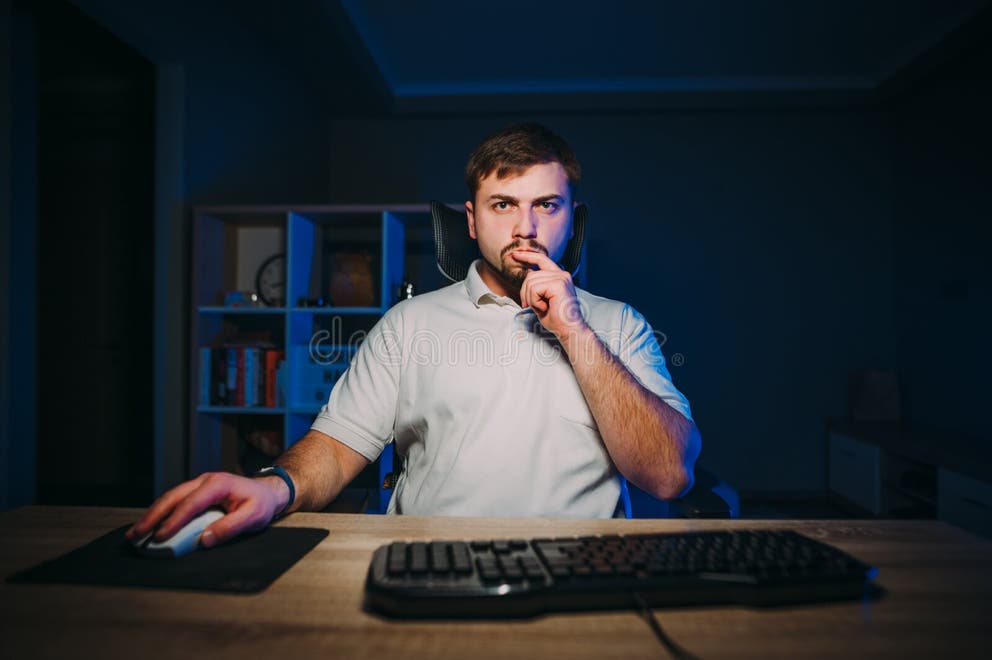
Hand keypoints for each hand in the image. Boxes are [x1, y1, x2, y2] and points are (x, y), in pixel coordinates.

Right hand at [124, 471, 288, 548]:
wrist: (267, 491)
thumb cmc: (261, 503)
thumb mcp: (253, 517)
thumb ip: (230, 528)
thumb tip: (205, 540)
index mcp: (218, 484)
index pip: (191, 503)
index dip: (174, 520)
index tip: (159, 536)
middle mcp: (205, 480)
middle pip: (172, 497)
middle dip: (152, 516)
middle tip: (136, 535)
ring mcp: (199, 484)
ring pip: (170, 498)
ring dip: (152, 515)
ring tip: (135, 533)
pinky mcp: (196, 492)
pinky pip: (175, 501)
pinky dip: (161, 513)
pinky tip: (150, 526)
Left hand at [511, 250, 586, 338]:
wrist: (568, 329)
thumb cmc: (556, 319)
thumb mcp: (542, 299)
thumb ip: (536, 286)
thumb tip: (527, 274)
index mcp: (559, 276)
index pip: (541, 259)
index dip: (527, 256)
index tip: (515, 254)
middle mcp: (562, 274)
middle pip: (531, 275)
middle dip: (525, 292)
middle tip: (530, 306)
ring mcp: (561, 278)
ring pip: (531, 282)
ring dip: (531, 299)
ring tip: (541, 307)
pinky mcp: (558, 284)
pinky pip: (534, 289)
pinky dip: (534, 301)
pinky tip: (544, 307)